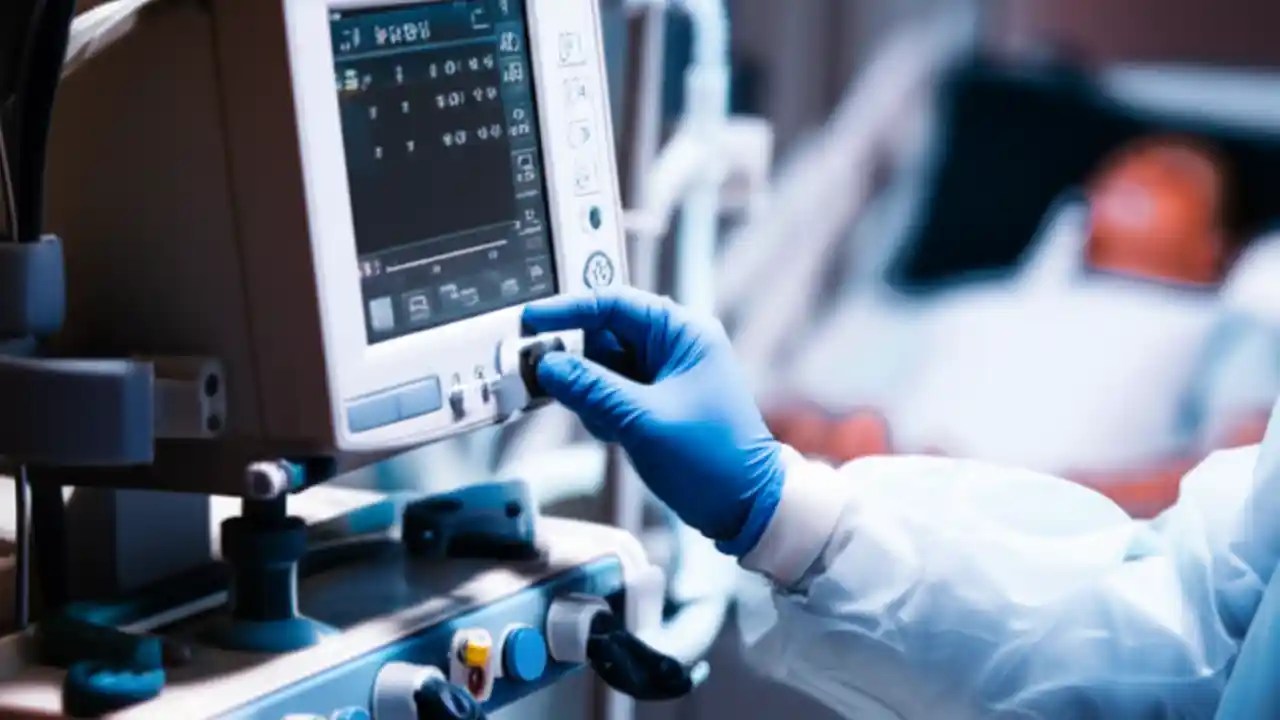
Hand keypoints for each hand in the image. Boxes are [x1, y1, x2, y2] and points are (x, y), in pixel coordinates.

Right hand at [522, 288, 784, 554]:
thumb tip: (549, 365)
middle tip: (543, 378)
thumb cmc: (712, 460)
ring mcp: (666, 376)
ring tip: (599, 420)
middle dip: (576, 360)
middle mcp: (675, 347)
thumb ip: (591, 389)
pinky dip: (601, 409)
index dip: (568, 310)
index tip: (531, 321)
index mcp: (683, 333)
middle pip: (605, 335)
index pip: (614, 304)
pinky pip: (613, 393)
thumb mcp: (643, 420)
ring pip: (605, 368)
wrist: (747, 507)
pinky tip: (609, 432)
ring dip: (589, 392)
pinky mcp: (656, 403)